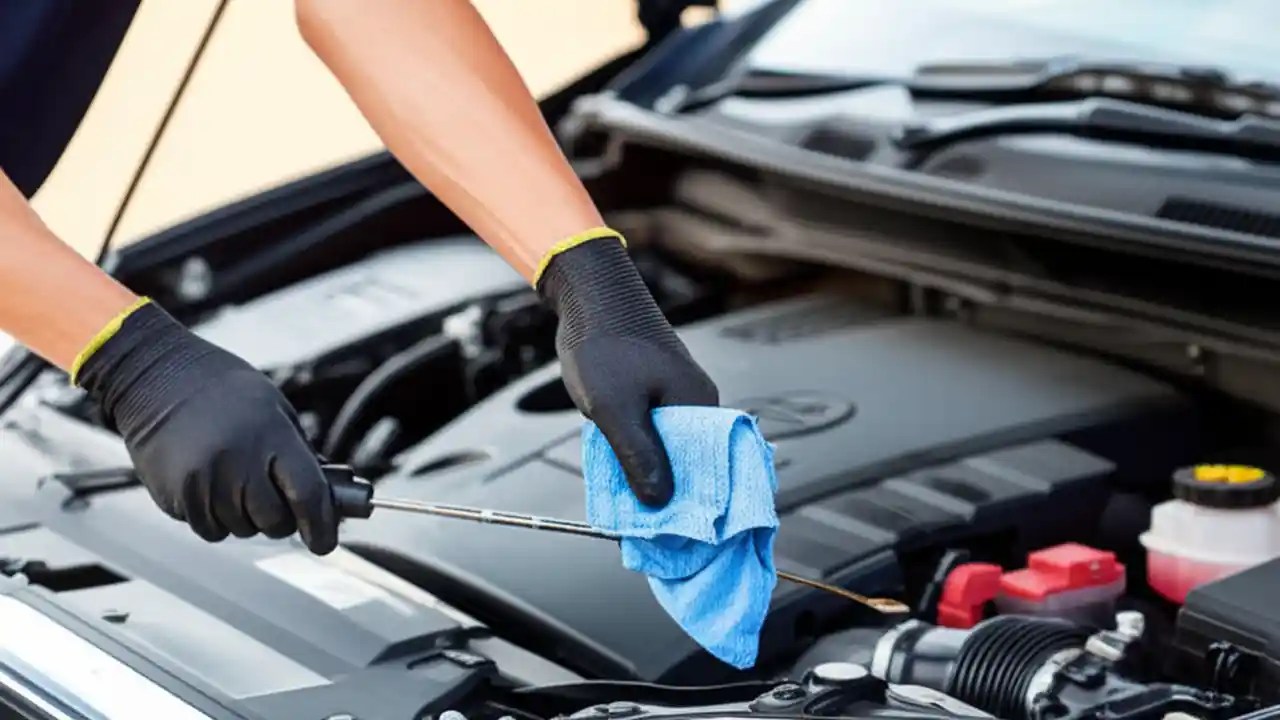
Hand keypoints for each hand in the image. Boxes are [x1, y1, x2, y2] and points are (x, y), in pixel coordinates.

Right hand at [75, 300, 337, 552]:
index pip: (308, 495)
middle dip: (283, 519)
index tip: (324, 541)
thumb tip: (324, 499)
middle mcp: (239, 463)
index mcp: (272, 437)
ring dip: (248, 518)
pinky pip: (210, 529)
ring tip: (238, 482)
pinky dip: (219, 519)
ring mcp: (205, 482)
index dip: (322, 525)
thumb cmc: (224, 391)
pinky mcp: (178, 496)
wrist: (157, 380)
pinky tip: (214, 489)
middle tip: (278, 500)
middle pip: (275, 522)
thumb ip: (299, 454)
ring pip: (242, 529)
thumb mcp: (275, 410)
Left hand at [537, 234, 717, 506]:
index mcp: (699, 406)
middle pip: (693, 465)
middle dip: (674, 498)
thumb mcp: (615, 408)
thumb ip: (638, 456)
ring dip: (652, 479)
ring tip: (634, 514)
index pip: (714, 468)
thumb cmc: (603, 346)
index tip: (682, 536)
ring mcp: (675, 401)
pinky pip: (654, 439)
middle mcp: (695, 406)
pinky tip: (623, 479)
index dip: (700, 504)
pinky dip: (640, 459)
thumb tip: (659, 502)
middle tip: (651, 533)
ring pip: (670, 453)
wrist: (588, 298)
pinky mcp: (655, 398)